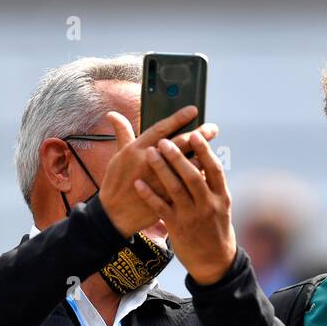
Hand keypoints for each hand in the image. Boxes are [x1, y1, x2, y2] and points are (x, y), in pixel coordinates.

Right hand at [100, 106, 217, 237]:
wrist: (114, 215)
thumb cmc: (116, 183)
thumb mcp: (117, 157)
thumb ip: (122, 134)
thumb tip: (113, 115)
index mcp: (136, 149)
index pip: (161, 128)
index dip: (179, 118)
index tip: (193, 111)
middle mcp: (148, 163)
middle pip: (179, 145)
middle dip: (198, 135)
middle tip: (212, 129)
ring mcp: (158, 181)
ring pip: (186, 166)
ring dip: (202, 157)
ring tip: (212, 150)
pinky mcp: (165, 197)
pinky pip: (186, 186)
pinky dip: (198, 179)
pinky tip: (207, 172)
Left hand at [132, 128, 236, 285]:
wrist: (214, 262)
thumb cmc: (216, 229)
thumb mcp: (222, 207)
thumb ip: (213, 185)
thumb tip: (205, 160)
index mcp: (221, 197)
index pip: (214, 169)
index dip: (204, 151)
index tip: (195, 133)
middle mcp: (208, 205)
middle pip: (192, 176)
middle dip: (178, 157)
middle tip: (165, 141)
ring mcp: (192, 216)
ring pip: (175, 189)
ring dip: (161, 169)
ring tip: (150, 153)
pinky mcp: (178, 227)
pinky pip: (160, 208)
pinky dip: (149, 194)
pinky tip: (138, 183)